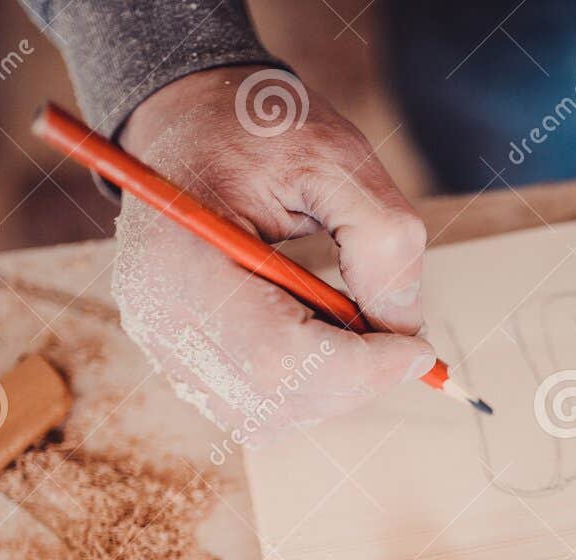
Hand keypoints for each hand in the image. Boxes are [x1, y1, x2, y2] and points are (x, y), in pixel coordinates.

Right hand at [114, 67, 434, 442]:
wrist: (183, 127)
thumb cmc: (253, 129)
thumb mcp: (336, 154)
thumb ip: (382, 236)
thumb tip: (404, 329)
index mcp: (183, 255)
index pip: (278, 354)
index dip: (359, 367)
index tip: (418, 349)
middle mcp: (158, 315)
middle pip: (274, 396)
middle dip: (354, 378)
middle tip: (398, 337)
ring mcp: (160, 345)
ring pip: (267, 417)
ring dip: (330, 387)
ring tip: (351, 324)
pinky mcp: (174, 361)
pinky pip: (252, 409)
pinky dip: (303, 388)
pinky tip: (318, 334)